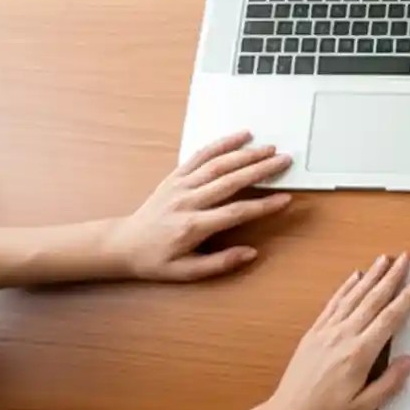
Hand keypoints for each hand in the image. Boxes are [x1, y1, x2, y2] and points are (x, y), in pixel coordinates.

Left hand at [107, 131, 292, 281]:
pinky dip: (221, 144)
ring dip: (245, 154)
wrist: (123, 244)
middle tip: (284, 161)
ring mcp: (180, 185)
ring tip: (269, 148)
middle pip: (231, 181)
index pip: (236, 212)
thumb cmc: (156, 260)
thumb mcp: (186, 272)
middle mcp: (188, 201)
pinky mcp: (175, 176)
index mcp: (193, 226)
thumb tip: (251, 253)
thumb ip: (220, 263)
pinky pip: (200, 155)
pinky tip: (240, 136)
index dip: (263, 206)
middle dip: (260, 169)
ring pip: (217, 164)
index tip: (285, 199)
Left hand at [259, 253, 409, 409]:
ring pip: (353, 296)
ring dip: (370, 275)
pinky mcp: (313, 333)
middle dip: (391, 277)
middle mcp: (343, 336)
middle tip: (405, 258)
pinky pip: (333, 304)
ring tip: (384, 259)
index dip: (406, 298)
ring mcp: (326, 332)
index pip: (390, 318)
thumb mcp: (363, 409)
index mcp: (359, 354)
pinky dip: (345, 288)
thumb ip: (388, 384)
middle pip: (373, 299)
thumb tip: (408, 361)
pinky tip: (354, 277)